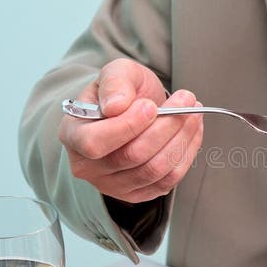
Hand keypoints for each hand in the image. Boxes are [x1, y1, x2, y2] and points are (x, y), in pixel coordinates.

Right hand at [59, 59, 202, 201]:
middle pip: (132, 156)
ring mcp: (112, 185)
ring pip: (154, 170)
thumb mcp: (117, 73)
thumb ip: (114, 82)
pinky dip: (186, 154)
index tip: (151, 106)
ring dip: (181, 139)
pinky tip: (191, 131)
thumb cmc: (122, 92)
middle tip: (187, 100)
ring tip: (193, 113)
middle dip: (166, 126)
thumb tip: (116, 106)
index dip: (127, 126)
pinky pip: (167, 181)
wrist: (134, 108)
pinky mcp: (137, 193)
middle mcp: (88, 166)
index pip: (95, 142)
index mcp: (73, 135)